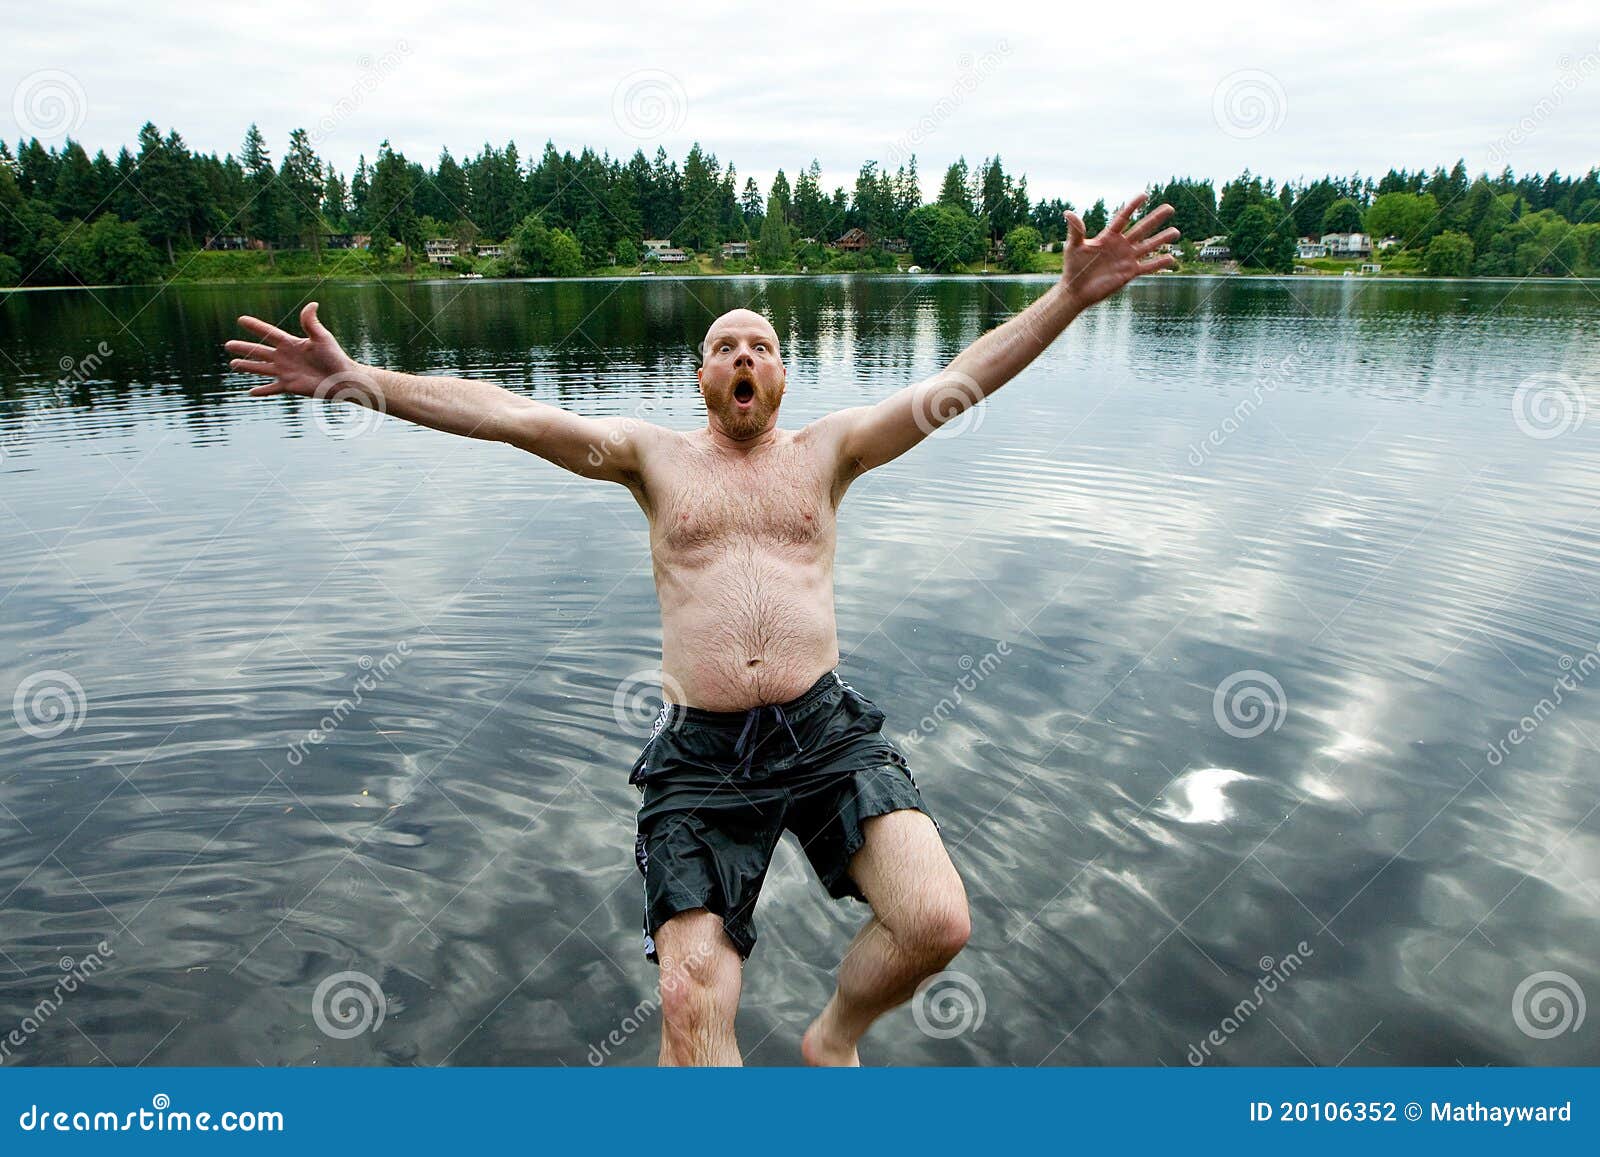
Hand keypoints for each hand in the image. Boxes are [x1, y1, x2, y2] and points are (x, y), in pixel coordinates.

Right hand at [226, 302, 360, 396]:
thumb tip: (312, 304)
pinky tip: (250, 392)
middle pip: (259, 351)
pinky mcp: (289, 386)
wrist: (342, 379)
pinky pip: (272, 388)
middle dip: (244, 347)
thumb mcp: (322, 337)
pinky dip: (262, 391)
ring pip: (260, 369)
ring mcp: (285, 372)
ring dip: (247, 367)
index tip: (241, 319)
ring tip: (233, 364)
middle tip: (228, 345)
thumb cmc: (334, 356)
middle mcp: (285, 357)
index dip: (255, 326)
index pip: (269, 333)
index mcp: (291, 343)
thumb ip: (311, 322)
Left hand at [1059, 193, 1179, 310]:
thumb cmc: (1072, 267)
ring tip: (1176, 231)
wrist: (1076, 290)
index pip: (1123, 217)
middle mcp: (1121, 245)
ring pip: (1148, 246)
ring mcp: (1126, 259)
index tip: (1145, 195)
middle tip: (1170, 208)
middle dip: (1155, 218)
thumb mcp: (1073, 246)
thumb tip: (1069, 212)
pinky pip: (1147, 267)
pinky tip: (1171, 259)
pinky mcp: (1129, 273)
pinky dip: (1158, 263)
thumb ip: (1075, 230)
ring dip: (1162, 239)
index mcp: (1108, 236)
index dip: (1133, 206)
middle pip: (1141, 229)